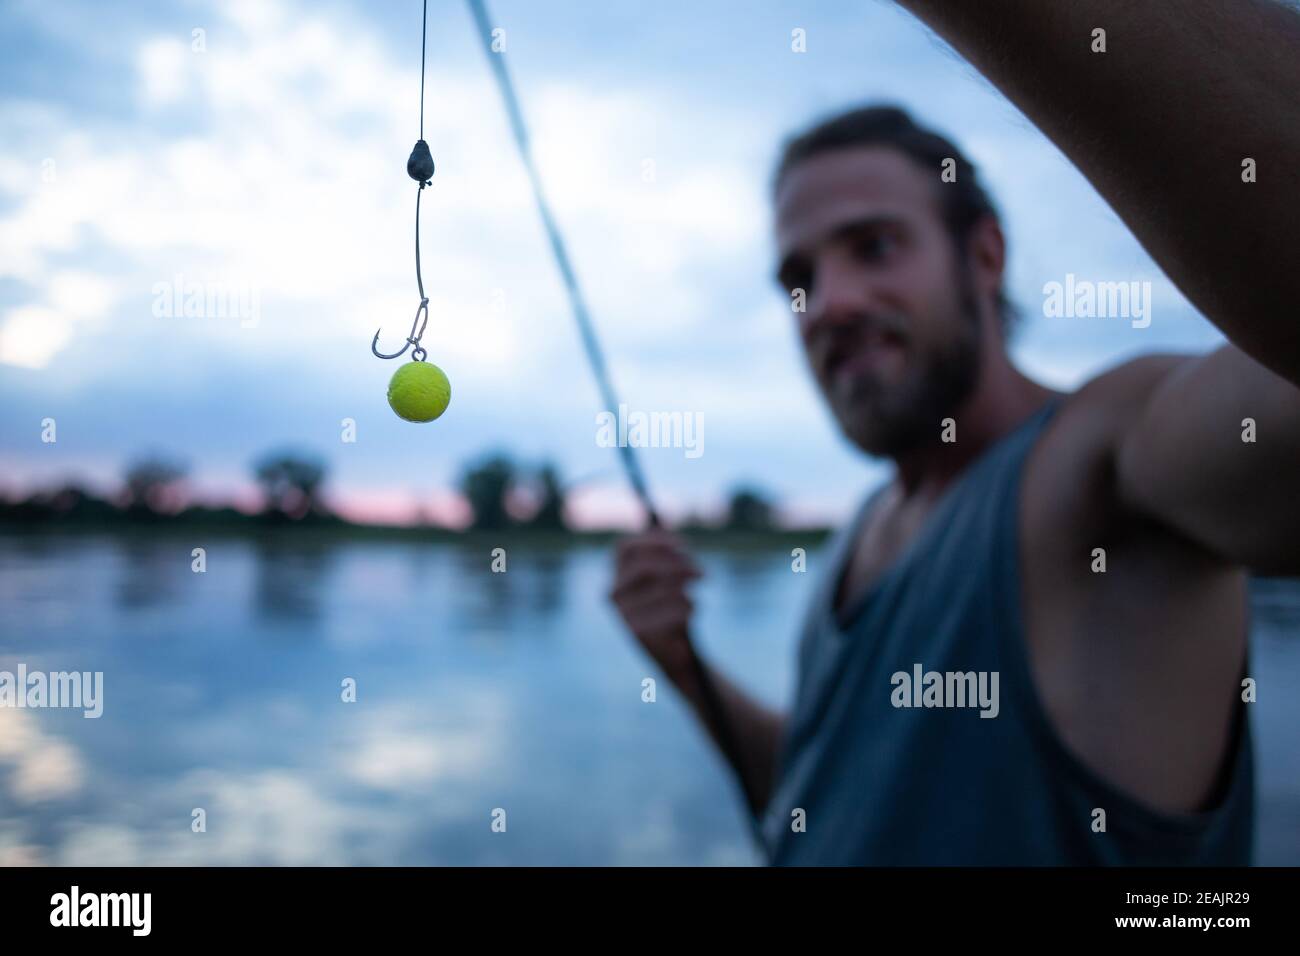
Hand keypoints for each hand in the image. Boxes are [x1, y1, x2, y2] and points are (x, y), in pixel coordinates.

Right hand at [609, 529, 701, 678]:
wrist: (676, 654)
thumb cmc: (673, 609)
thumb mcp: (668, 578)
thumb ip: (662, 552)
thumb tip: (658, 521)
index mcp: (617, 576)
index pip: (625, 547)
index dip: (655, 541)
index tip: (683, 545)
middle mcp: (612, 593)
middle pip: (646, 566)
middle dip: (678, 566)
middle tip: (702, 573)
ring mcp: (622, 614)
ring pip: (662, 589)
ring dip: (686, 591)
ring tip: (693, 600)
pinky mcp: (636, 632)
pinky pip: (670, 611)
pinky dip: (687, 609)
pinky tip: (691, 614)